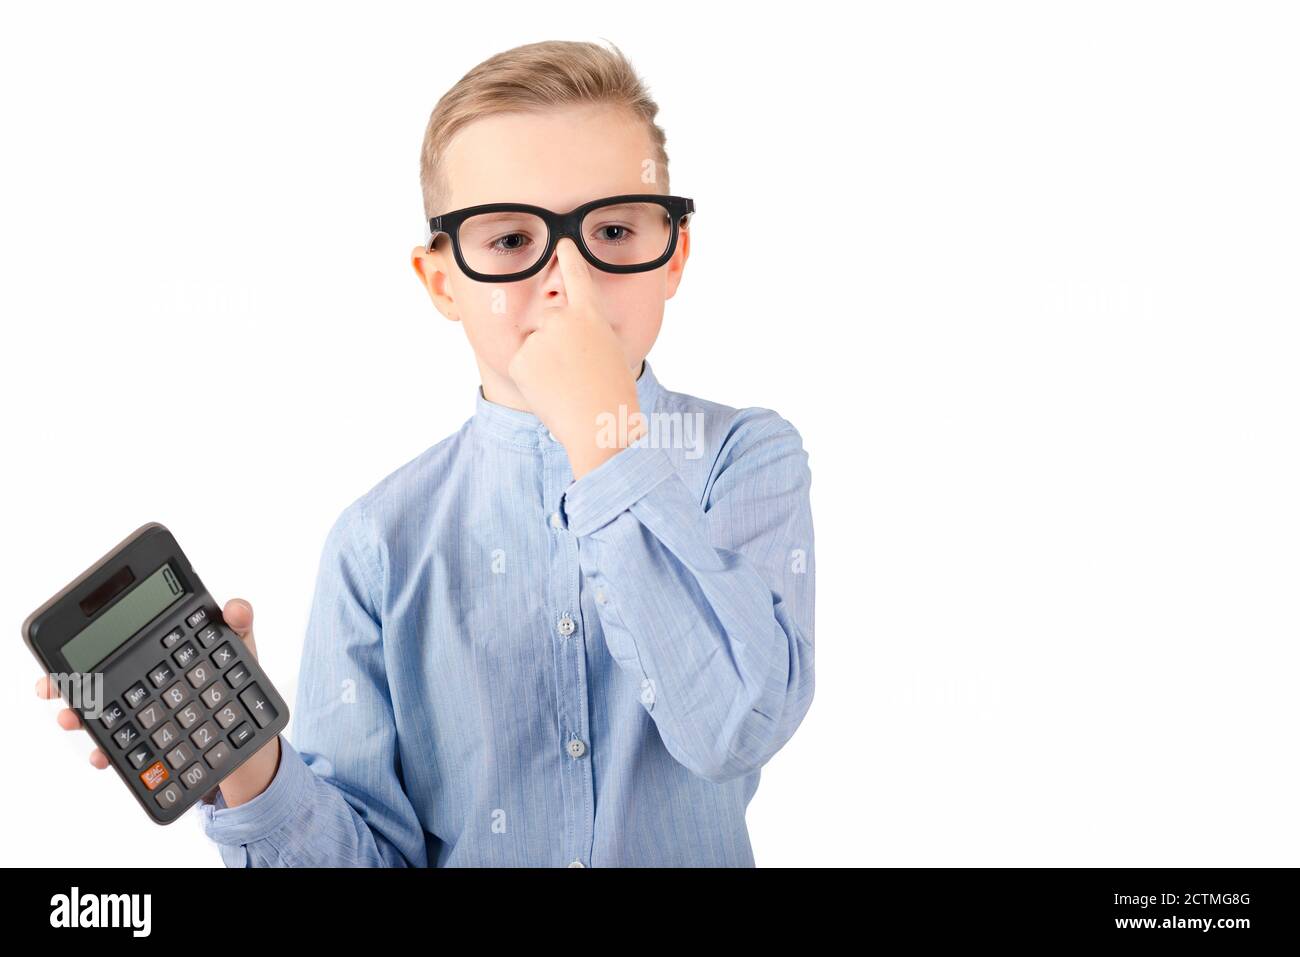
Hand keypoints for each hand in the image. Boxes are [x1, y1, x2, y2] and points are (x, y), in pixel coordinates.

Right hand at [34, 597, 280, 806]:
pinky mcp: (150, 743)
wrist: (245, 727)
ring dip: (79, 717)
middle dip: (66, 684)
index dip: (83, 645)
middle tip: (52, 689)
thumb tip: (235, 608)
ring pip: (100, 715)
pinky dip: (108, 752)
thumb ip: (239, 622)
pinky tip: (103, 756)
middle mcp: (139, 681)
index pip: (116, 642)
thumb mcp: (238, 646)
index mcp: (155, 650)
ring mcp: (141, 713)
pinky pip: (123, 750)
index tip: (61, 655)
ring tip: (71, 720)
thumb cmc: (233, 678)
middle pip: (94, 679)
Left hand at [506, 238, 645, 478]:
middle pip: (551, 320)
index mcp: (591, 314)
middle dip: (557, 341)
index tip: (562, 242)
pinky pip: (524, 366)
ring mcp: (539, 337)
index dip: (568, 256)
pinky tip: (551, 392)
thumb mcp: (611, 353)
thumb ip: (588, 333)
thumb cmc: (614, 396)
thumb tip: (569, 334)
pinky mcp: (521, 359)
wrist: (599, 424)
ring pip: (536, 345)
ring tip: (566, 385)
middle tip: (575, 371)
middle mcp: (562, 318)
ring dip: (545, 362)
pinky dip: (534, 380)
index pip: (576, 274)